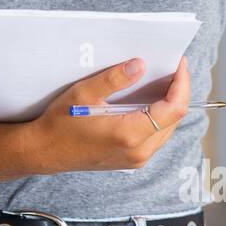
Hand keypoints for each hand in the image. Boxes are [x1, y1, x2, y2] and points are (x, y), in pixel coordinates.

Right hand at [26, 55, 191, 173]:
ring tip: (163, 83)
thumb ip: (115, 79)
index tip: (179, 64)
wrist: (44, 151)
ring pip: (168, 129)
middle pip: (175, 119)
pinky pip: (156, 138)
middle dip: (178, 92)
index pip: (173, 108)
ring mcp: (136, 159)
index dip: (182, 84)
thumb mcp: (84, 94)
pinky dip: (159, 118)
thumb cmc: (60, 124)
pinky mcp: (131, 161)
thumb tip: (140, 65)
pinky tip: (149, 102)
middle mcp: (138, 151)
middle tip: (172, 69)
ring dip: (169, 105)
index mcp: (130, 134)